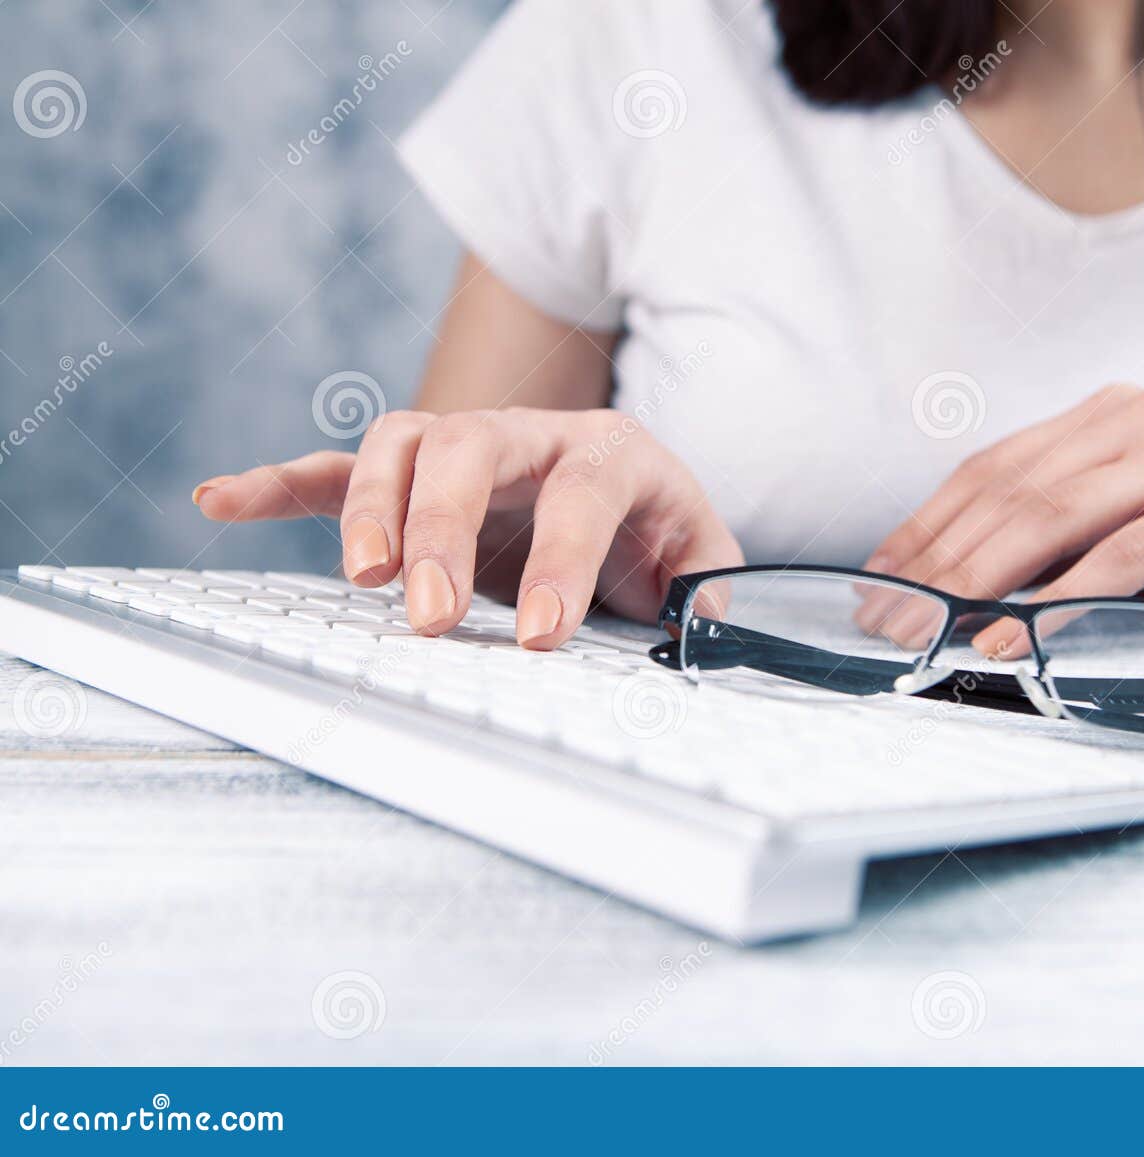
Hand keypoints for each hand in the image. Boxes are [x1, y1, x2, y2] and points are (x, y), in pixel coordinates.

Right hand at [193, 408, 740, 644]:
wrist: (631, 496)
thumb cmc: (660, 533)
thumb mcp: (702, 562)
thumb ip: (703, 594)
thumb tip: (689, 635)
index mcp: (612, 451)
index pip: (580, 493)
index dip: (562, 562)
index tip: (541, 636)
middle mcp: (532, 434)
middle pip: (471, 447)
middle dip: (444, 528)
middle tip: (433, 615)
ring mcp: (465, 447)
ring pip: (402, 443)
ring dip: (374, 506)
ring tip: (363, 580)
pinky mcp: (413, 476)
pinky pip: (339, 468)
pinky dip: (281, 483)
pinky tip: (221, 499)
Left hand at [862, 384, 1143, 653]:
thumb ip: (1074, 536)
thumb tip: (968, 592)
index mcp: (1110, 416)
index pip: (993, 469)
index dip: (925, 526)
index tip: (876, 581)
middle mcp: (1141, 416)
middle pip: (1009, 491)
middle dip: (936, 562)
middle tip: (887, 620)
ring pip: (1055, 514)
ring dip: (982, 580)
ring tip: (933, 629)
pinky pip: (1127, 552)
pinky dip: (1066, 597)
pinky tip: (1021, 633)